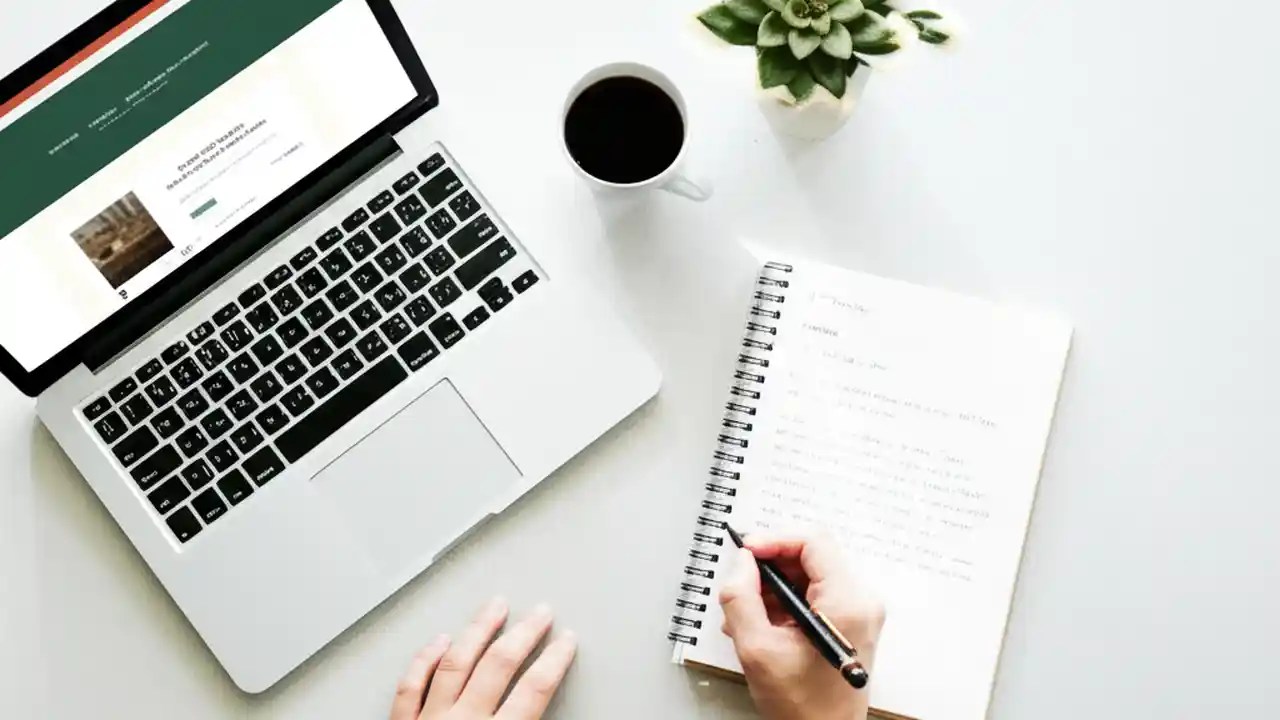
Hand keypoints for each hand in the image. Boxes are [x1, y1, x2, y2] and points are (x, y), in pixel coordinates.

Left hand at [390, 598, 577, 719]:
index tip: (566, 641)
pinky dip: (425, 660)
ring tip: (494, 608)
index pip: (534, 689)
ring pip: (455, 662)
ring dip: (478, 631)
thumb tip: (543, 705)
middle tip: (540, 613)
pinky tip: (439, 641)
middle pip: (498, 665)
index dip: (555, 660)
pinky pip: (410, 685)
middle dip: (524, 633)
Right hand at [719, 534, 885, 719]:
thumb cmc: (803, 707)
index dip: (774, 539)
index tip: (746, 551)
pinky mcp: (850, 621)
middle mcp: (861, 601)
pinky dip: (785, 600)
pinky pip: (814, 593)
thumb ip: (741, 597)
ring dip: (774, 585)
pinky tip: (762, 623)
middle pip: (812, 555)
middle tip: (742, 584)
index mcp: (847, 602)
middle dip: (771, 566)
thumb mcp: (757, 649)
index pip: (813, 542)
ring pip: (810, 573)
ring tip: (747, 612)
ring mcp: (858, 611)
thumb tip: (741, 563)